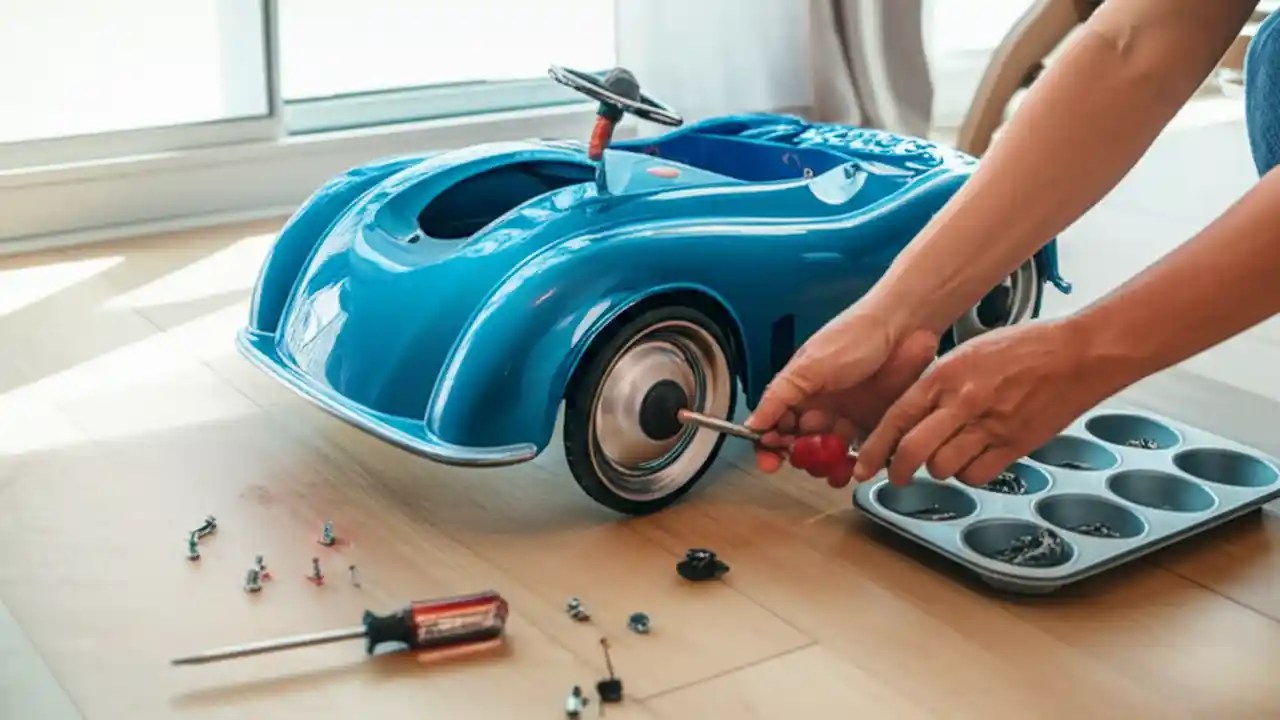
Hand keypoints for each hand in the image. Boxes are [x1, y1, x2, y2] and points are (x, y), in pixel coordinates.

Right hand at [744, 308, 938, 486]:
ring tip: (832, 471)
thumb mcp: (808, 366)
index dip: (768, 445)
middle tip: (807, 461)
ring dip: (826, 467)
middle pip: (800, 444)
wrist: (903, 328)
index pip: (774, 424)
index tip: (770, 461)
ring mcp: (847, 417)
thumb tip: (751, 425)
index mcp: (798, 391)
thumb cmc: (852, 337)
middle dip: (800, 458)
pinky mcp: (874, 424)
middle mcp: (819, 406)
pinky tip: (855, 469)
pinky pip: (860, 453)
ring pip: (828, 453)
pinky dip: (854, 465)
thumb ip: (779, 396)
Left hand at [853, 318, 1116, 485]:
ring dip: (939, 468)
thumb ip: (938, 383)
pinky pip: (976, 475)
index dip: (875, 446)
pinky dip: (969, 474)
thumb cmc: (1023, 348)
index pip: (898, 416)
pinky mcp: (1015, 444)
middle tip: (897, 477)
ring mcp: (990, 425)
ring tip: (949, 454)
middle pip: (914, 451)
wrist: (1077, 354)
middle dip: (898, 470)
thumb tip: (910, 415)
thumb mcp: (968, 353)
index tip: (864, 465)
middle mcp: (963, 401)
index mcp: (946, 374)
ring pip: (943, 467)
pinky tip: (975, 459)